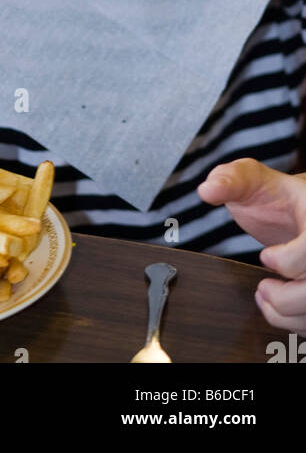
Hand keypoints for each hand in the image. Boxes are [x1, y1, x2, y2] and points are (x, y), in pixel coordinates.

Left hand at [197, 158, 305, 332]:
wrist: (293, 210)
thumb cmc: (273, 195)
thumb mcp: (250, 178)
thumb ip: (229, 179)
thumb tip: (208, 190)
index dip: (290, 260)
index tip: (265, 257)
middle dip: (288, 298)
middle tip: (263, 288)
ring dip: (288, 314)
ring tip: (264, 296)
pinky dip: (292, 322)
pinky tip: (274, 306)